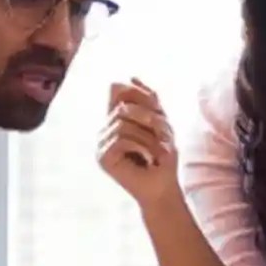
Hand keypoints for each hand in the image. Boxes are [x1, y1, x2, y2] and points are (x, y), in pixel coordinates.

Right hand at [98, 78, 179, 208]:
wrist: (162, 188)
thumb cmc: (163, 158)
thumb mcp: (160, 124)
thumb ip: (148, 101)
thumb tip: (130, 76)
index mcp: (116, 120)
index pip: (118, 92)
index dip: (138, 95)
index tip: (158, 112)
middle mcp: (105, 130)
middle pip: (123, 109)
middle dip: (149, 121)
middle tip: (164, 139)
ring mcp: (101, 145)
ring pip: (123, 124)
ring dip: (148, 137)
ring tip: (157, 153)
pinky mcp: (102, 158)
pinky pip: (121, 139)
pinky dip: (141, 147)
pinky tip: (148, 160)